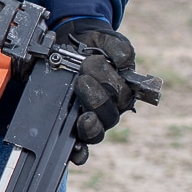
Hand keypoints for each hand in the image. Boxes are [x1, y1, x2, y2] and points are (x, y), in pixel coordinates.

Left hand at [53, 19, 136, 156]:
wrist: (68, 48)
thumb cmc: (93, 46)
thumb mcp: (106, 40)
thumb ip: (118, 48)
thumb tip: (124, 61)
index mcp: (121, 91)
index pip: (122, 97)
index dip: (110, 86)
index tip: (91, 66)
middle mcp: (109, 109)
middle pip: (109, 115)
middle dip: (96, 98)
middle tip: (81, 80)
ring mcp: (91, 119)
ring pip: (97, 132)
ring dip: (90, 125)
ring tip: (81, 115)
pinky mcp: (73, 127)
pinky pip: (80, 147)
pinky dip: (79, 152)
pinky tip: (75, 149)